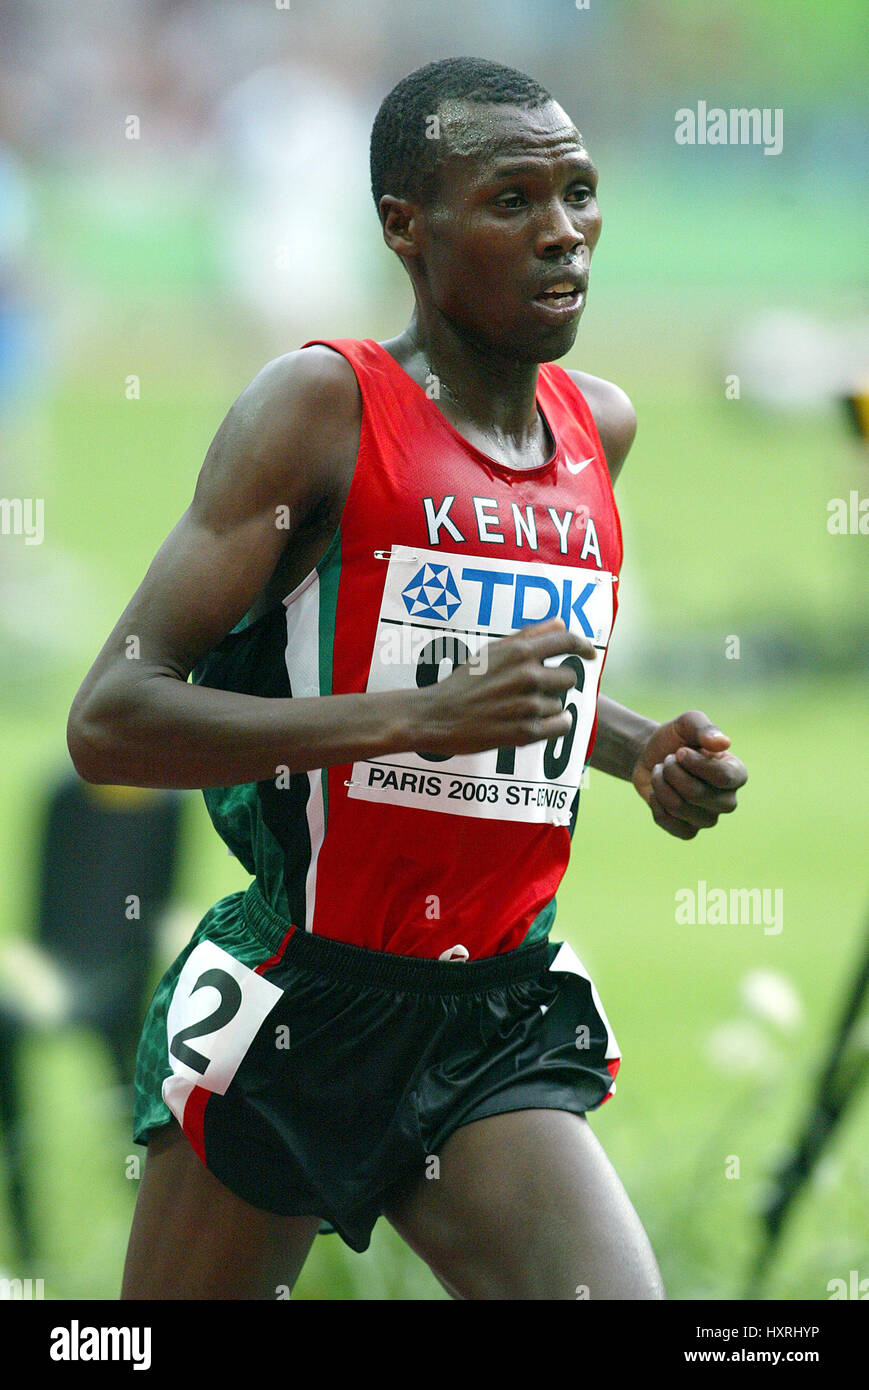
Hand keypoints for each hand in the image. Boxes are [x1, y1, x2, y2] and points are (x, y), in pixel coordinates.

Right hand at [419, 618, 595, 758]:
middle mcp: (528, 676)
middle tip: (534, 690)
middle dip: (557, 683)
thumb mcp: (492, 650)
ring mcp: (528, 705)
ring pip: (561, 703)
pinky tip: (540, 723)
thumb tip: (560, 624)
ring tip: (520, 709)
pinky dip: (556, 725)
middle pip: (569, 677)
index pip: (567, 641)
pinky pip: (561, 725)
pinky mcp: (526, 732)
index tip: (590, 654)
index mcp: (520, 652)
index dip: (584, 646)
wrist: (438, 716)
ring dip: (547, 706)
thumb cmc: (464, 682)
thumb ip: (528, 635)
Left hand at [631, 710, 746, 839]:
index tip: (679, 751)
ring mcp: (709, 818)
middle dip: (672, 773)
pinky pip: (669, 823)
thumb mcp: (688, 722)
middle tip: (668, 760)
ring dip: (660, 784)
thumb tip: (724, 743)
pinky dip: (656, 803)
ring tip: (661, 772)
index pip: (724, 777)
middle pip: (696, 794)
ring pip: (678, 808)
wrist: (650, 755)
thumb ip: (705, 728)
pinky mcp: (688, 830)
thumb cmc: (676, 738)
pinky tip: (658, 792)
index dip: (695, 764)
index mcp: (736, 773)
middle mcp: (728, 799)